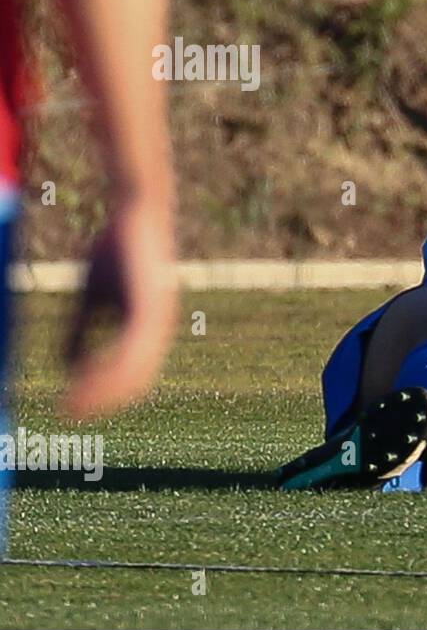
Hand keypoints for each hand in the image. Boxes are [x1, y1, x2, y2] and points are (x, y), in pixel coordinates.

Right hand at [62, 199, 176, 418]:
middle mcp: (158, 331)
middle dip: (101, 402)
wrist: (138, 212)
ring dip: (100, 393)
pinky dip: (105, 370)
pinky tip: (81, 380)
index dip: (102, 395)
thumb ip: (81, 331)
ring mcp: (158, 321)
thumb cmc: (115, 251)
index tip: (72, 411)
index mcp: (146, 329)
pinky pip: (129, 351)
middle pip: (134, 382)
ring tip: (72, 408)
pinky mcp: (151, 308)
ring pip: (133, 372)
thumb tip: (65, 369)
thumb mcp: (92, 296)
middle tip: (67, 417)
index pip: (130, 376)